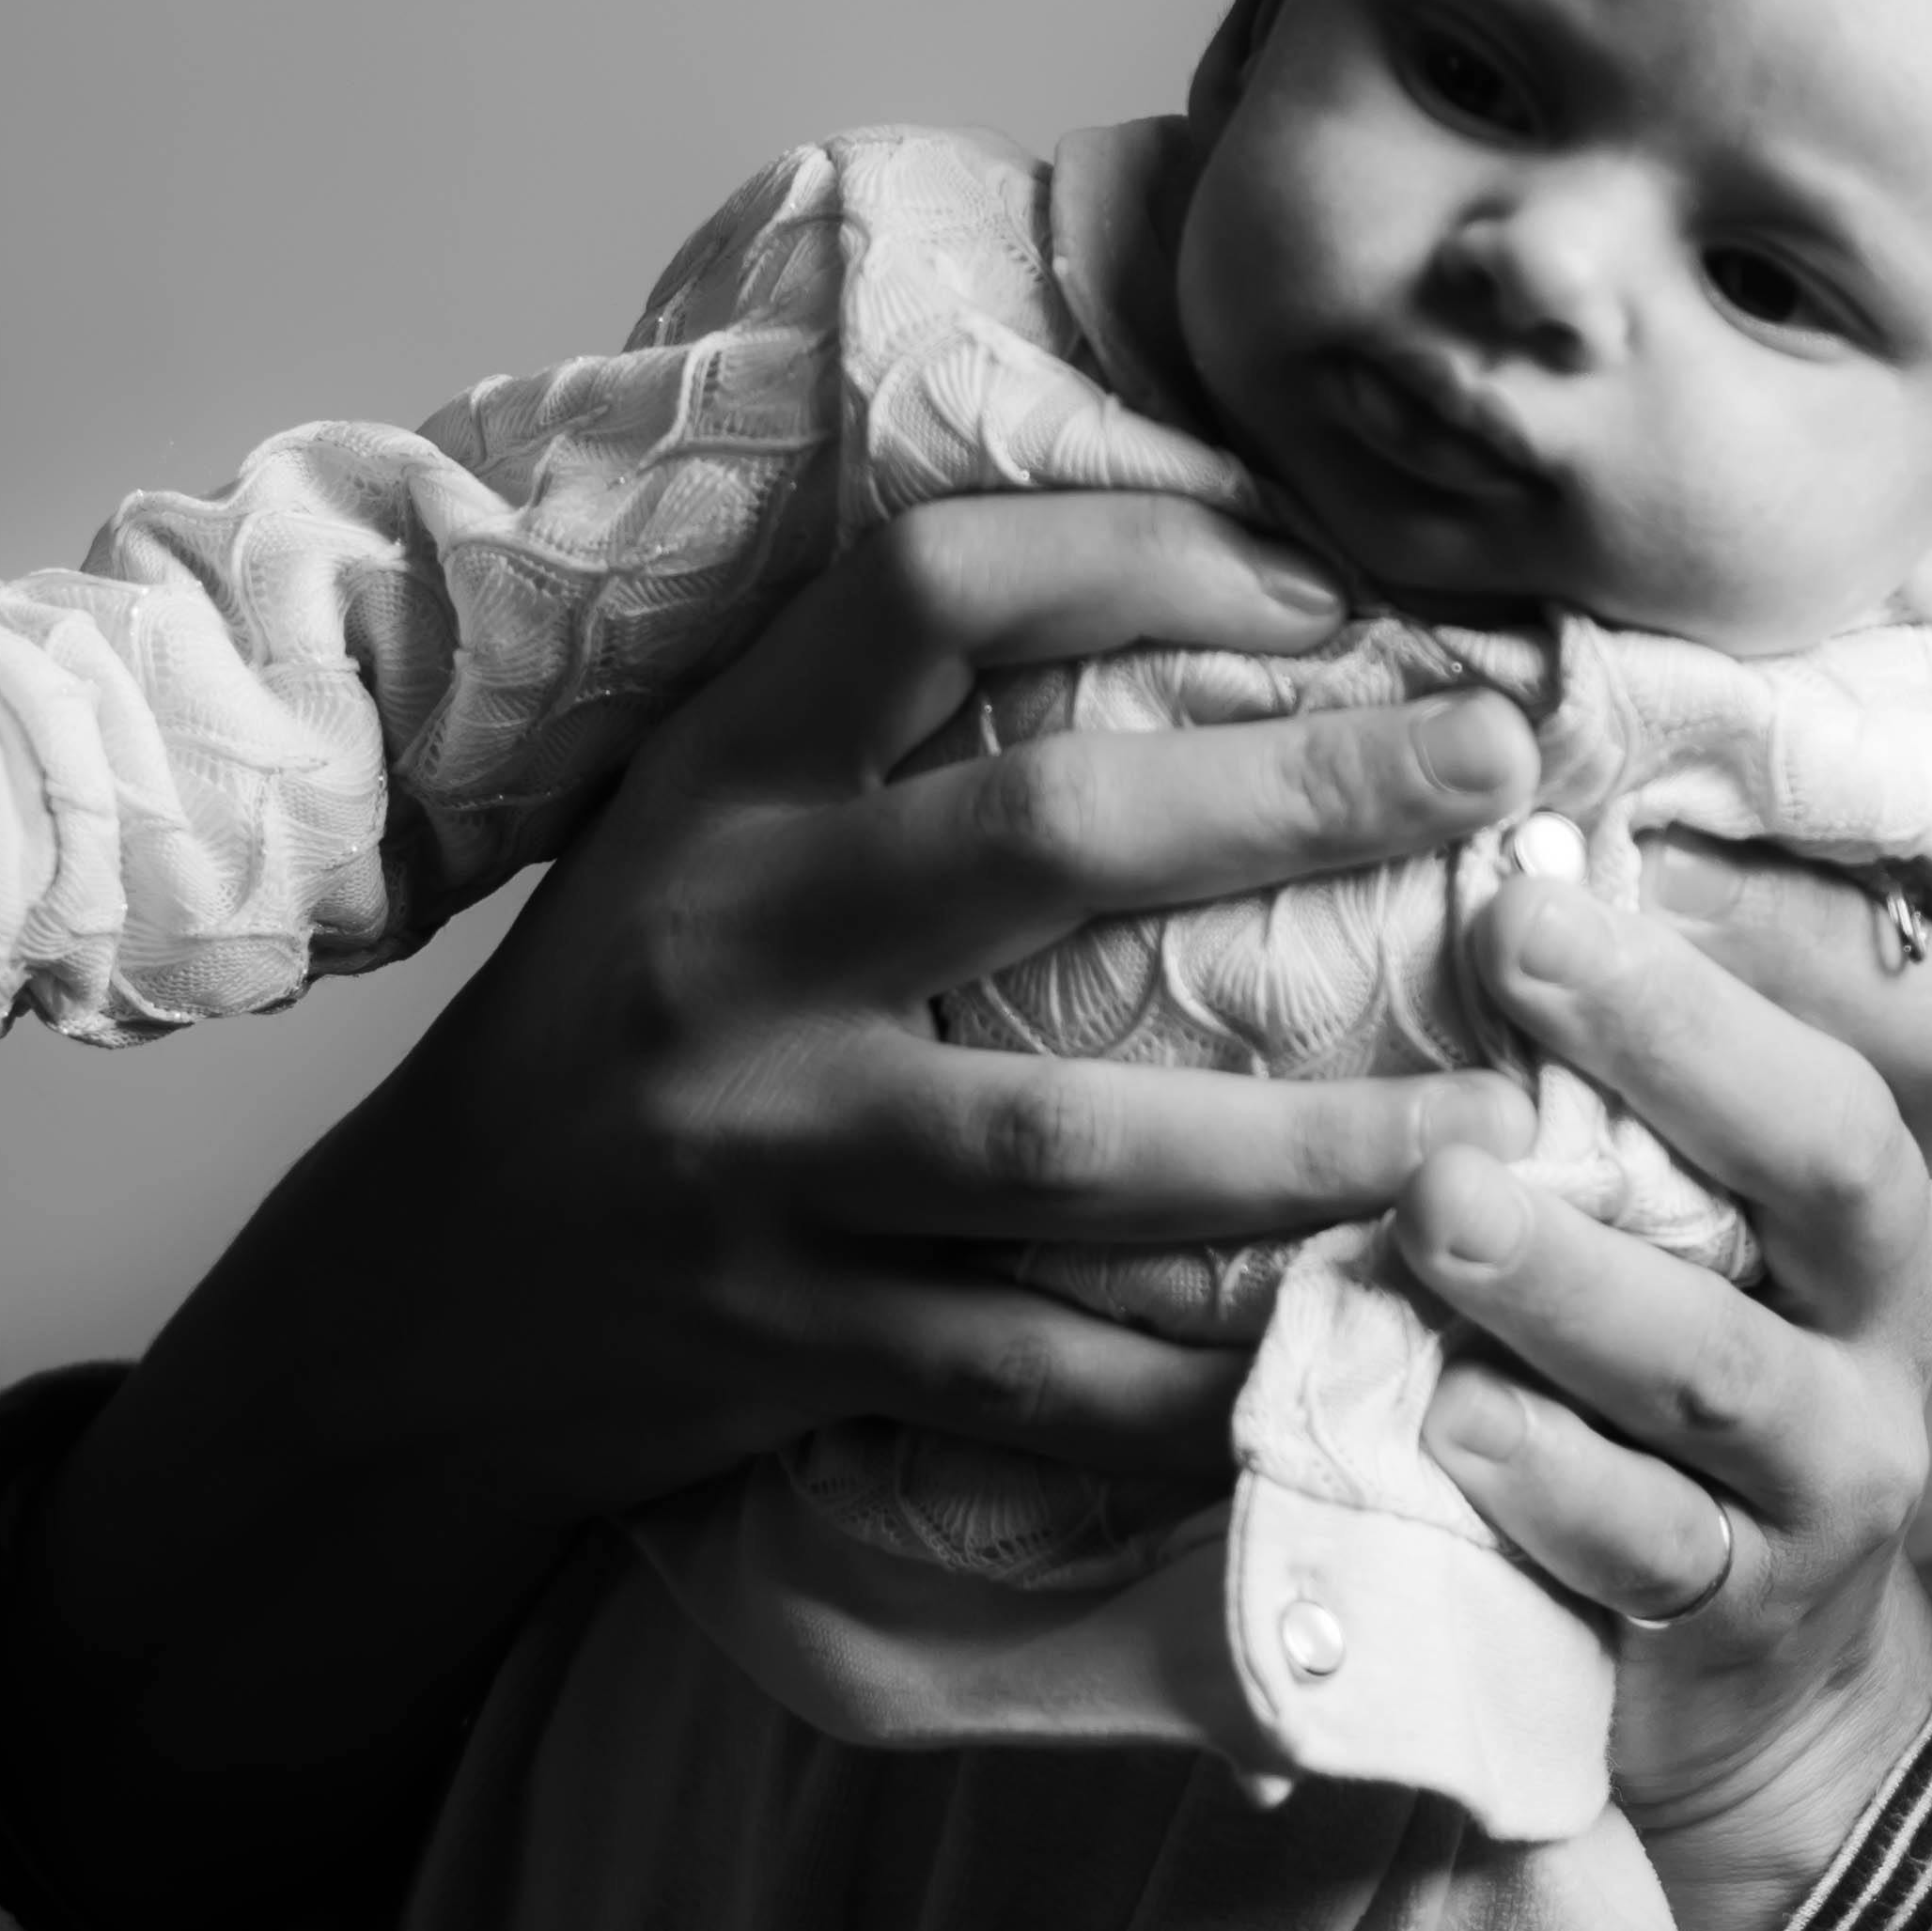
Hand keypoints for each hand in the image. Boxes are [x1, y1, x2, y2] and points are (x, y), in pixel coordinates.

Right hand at [0, 495, 1543, 1930]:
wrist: (427, 1295)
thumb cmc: (636, 1011)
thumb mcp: (710, 821)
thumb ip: (896, 730)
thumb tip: (1222, 585)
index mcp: (725, 780)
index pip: (932, 588)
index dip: (1145, 549)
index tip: (1336, 574)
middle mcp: (737, 947)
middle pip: (1049, 837)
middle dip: (1302, 795)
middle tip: (1503, 759)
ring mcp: (765, 1157)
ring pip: (1075, 1149)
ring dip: (1304, 1143)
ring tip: (1490, 1126)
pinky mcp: (795, 1342)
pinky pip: (1042, 1373)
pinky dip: (1199, 1381)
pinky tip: (1349, 1358)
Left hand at [1393, 841, 1931, 1930]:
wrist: (1757, 1677)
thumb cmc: (1687, 1355)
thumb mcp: (1708, 1199)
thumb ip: (1649, 1061)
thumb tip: (1508, 838)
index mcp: (1890, 1165)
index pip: (1915, 1011)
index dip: (1785, 918)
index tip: (1616, 824)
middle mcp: (1889, 1301)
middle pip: (1837, 1154)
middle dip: (1679, 1040)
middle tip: (1511, 935)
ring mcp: (1832, 1468)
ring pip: (1728, 1366)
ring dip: (1580, 1279)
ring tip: (1440, 1203)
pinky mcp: (1743, 1611)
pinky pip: (1656, 1547)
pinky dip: (1551, 1483)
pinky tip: (1452, 1422)